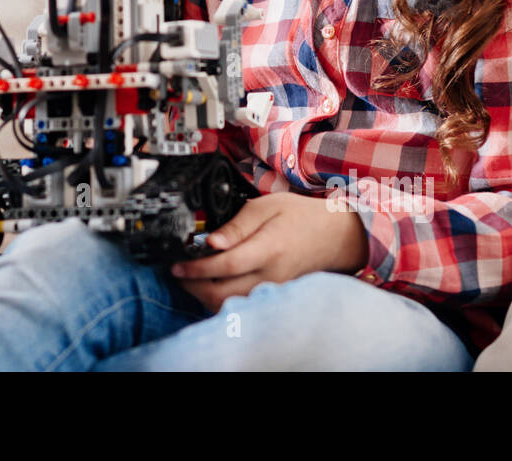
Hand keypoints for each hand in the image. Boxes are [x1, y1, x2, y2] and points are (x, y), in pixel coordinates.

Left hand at [168, 192, 368, 313]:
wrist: (334, 236)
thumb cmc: (300, 216)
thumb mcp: (267, 206)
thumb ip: (237, 225)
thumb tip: (210, 241)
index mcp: (268, 249)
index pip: (225, 266)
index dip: (197, 268)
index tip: (177, 265)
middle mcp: (271, 275)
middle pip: (223, 295)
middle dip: (193, 287)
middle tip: (178, 273)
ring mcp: (273, 290)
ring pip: (230, 305)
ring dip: (205, 296)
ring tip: (191, 278)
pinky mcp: (273, 296)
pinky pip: (242, 305)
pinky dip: (221, 299)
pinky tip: (212, 284)